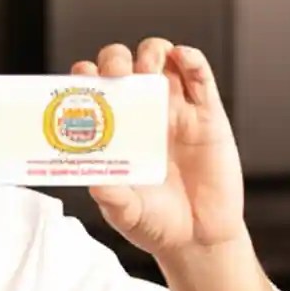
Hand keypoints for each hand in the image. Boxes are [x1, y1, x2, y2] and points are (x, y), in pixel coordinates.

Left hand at [71, 39, 246, 257]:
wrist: (199, 238)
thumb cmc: (155, 222)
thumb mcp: (125, 212)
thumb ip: (111, 197)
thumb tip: (95, 181)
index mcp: (114, 129)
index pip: (94, 88)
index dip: (85, 76)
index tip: (82, 80)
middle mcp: (141, 113)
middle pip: (124, 64)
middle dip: (116, 59)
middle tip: (116, 73)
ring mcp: (175, 110)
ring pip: (162, 60)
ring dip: (152, 52)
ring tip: (147, 68)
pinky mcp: (207, 115)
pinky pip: (201, 77)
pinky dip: (191, 59)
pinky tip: (182, 58)